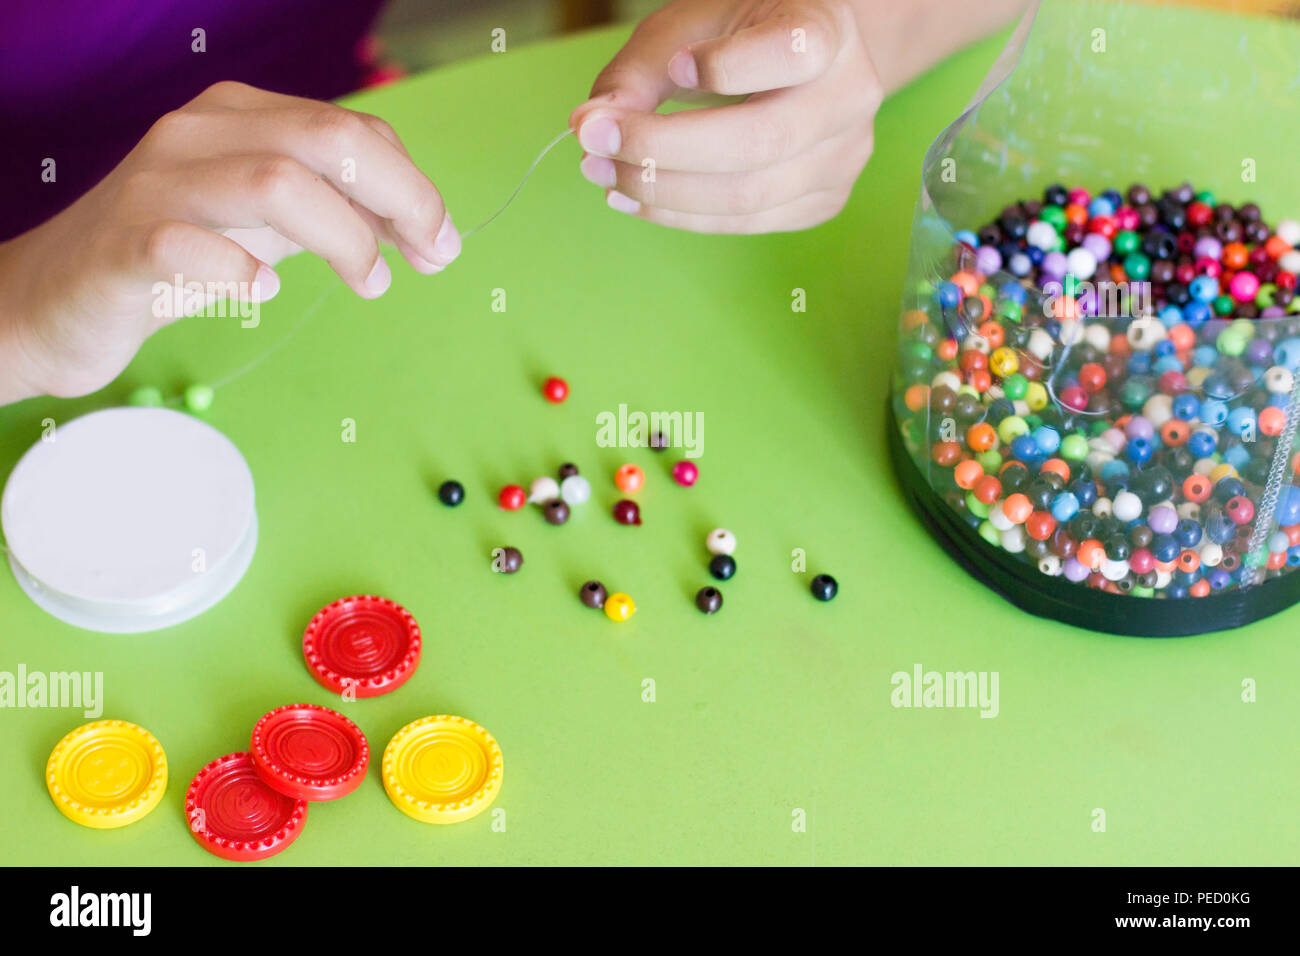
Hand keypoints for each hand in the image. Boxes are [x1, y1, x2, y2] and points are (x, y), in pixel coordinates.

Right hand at [0, 81, 458, 402]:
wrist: (58, 298)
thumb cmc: (177, 254)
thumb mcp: (268, 224)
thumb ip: (336, 213)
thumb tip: (421, 229)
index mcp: (240, 118)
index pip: (350, 130)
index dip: (412, 186)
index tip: (441, 244)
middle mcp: (199, 134)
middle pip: (324, 138)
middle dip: (398, 196)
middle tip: (431, 257)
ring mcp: (157, 185)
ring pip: (272, 181)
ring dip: (342, 236)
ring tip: (368, 282)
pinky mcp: (124, 245)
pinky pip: (191, 244)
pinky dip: (243, 271)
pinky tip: (264, 293)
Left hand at [569, 0, 881, 233]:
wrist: (808, 62)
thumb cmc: (742, 34)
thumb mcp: (691, 26)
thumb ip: (639, 71)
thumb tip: (588, 126)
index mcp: (827, 30)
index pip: (790, 53)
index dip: (728, 68)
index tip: (677, 66)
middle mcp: (849, 96)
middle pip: (759, 142)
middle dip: (664, 153)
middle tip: (595, 148)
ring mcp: (844, 156)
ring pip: (750, 197)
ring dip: (664, 194)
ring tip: (606, 176)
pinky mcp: (824, 199)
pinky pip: (748, 223)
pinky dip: (683, 216)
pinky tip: (639, 198)